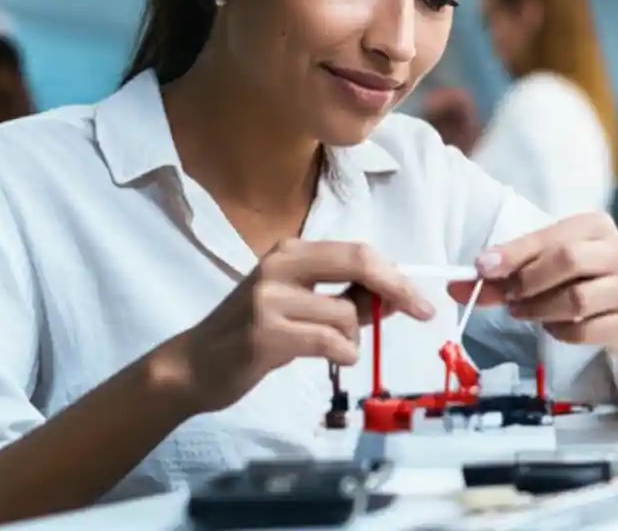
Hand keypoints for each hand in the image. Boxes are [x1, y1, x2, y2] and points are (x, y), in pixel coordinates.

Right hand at [158, 240, 434, 413]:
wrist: (194, 364)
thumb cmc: (254, 334)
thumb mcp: (299, 305)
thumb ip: (344, 298)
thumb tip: (395, 297)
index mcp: (291, 252)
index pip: (359, 252)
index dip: (397, 275)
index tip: (422, 298)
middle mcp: (280, 265)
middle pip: (360, 263)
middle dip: (398, 289)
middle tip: (422, 312)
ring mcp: (269, 298)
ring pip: (347, 314)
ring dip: (355, 340)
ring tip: (333, 350)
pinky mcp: (264, 334)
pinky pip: (329, 342)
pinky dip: (343, 354)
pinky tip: (333, 359)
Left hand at [449, 213, 617, 355]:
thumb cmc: (585, 276)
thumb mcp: (550, 263)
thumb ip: (509, 271)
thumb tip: (458, 286)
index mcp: (595, 226)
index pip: (550, 237)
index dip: (514, 253)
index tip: (481, 268)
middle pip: (567, 260)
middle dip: (528, 281)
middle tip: (506, 297)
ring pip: (576, 299)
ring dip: (538, 309)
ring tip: (521, 312)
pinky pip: (585, 331)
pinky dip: (559, 332)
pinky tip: (551, 327)